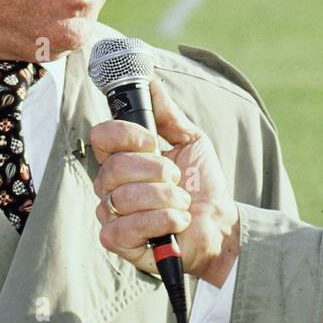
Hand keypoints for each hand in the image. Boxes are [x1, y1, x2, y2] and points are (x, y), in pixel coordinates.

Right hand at [91, 77, 239, 284]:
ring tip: (182, 202)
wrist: (219, 224)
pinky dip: (161, 221)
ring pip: (124, 197)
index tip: (153, 141)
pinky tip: (176, 222)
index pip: (102, 136)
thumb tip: (152, 80)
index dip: (126, 135)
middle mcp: (110, 184)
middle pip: (115, 167)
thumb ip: (168, 114)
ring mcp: (111, 213)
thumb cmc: (201, 183)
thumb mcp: (190, 140)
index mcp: (123, 158)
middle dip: (157, 171)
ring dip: (166, 198)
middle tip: (177, 178)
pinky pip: (126, 227)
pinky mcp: (117, 242)